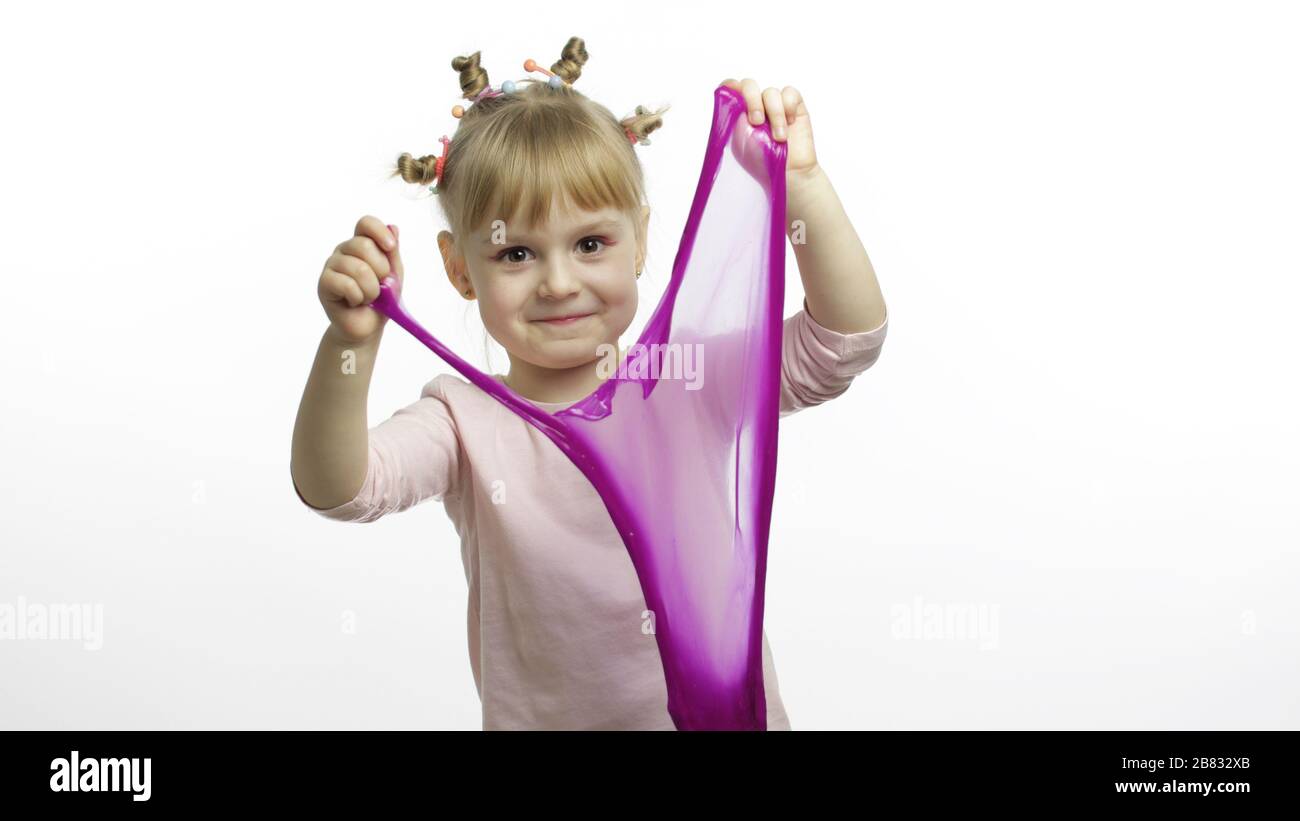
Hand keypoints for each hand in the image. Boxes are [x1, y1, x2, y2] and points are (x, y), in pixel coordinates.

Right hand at [318, 216, 402, 343]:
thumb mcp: (394, 275)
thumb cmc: (381, 300)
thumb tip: (393, 227)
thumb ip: (393, 253)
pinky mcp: (324, 283)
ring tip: (367, 298)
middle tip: (379, 286)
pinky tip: (354, 302)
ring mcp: (331, 265)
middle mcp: (344, 250)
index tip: (390, 247)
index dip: (379, 232)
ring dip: (371, 290)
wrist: (367, 326)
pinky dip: (358, 297)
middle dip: (380, 271)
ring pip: (358, 268)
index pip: (365, 223)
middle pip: (364, 245)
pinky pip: (346, 284)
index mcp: (361, 244)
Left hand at [720, 79, 818, 180]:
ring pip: (771, 92)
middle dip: (752, 100)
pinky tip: (790, 123)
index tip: (733, 96)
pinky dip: (789, 107)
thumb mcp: (739, 144)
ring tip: (779, 138)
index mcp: (738, 114)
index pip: (730, 89)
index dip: (731, 87)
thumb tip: (726, 99)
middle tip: (757, 122)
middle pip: (749, 85)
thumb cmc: (763, 164)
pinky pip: (790, 93)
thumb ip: (731, 121)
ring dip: (775, 114)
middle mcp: (755, 106)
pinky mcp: (794, 107)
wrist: (790, 176)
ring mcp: (775, 106)